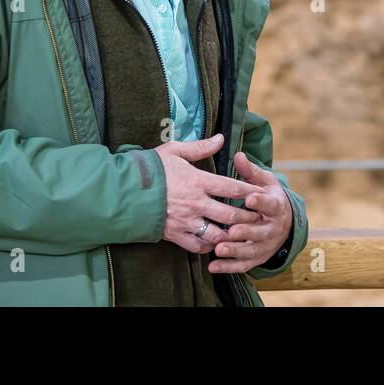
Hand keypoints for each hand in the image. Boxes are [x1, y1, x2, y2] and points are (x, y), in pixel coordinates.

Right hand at [155, 134, 266, 253]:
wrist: (122, 191)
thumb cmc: (149, 168)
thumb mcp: (175, 151)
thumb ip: (200, 147)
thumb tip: (221, 138)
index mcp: (198, 181)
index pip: (232, 187)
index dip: (250, 191)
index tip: (261, 193)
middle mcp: (195, 203)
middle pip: (230, 214)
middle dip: (247, 217)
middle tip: (258, 218)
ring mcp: (185, 221)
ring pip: (216, 233)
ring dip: (230, 235)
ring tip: (240, 233)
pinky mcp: (174, 234)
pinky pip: (196, 246)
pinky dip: (207, 246)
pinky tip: (214, 243)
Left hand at [206, 152, 292, 273]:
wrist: (285, 225)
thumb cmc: (269, 199)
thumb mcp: (265, 183)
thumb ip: (251, 172)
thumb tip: (238, 155)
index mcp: (276, 206)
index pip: (269, 204)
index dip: (260, 202)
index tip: (248, 198)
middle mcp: (273, 228)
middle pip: (260, 231)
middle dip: (246, 231)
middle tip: (232, 230)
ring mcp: (266, 245)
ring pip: (251, 250)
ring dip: (236, 251)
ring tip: (219, 249)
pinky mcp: (257, 258)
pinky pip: (242, 265)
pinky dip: (228, 267)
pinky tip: (213, 266)